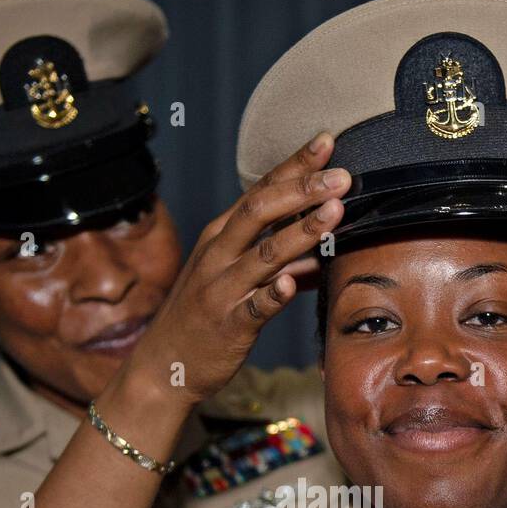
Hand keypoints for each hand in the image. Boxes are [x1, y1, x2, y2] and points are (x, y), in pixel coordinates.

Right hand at [122, 133, 348, 406]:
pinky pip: (253, 309)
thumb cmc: (203, 317)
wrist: (164, 366)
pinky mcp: (228, 326)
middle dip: (302, 190)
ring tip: (335, 212)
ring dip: (300, 232)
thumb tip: (319, 247)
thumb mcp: (232, 278)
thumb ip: (276, 260)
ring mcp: (222, 290)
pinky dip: (272, 295)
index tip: (326, 142)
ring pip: (264, 255)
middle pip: (261, 211)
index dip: (294, 166)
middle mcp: (218, 256)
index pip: (260, 191)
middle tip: (342, 175)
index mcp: (221, 237)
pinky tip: (292, 284)